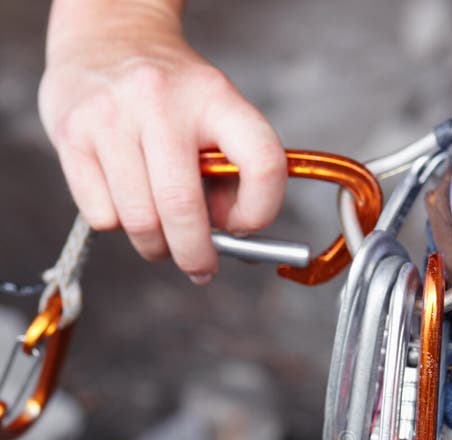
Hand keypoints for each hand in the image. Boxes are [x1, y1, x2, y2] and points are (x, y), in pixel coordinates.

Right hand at [39, 4, 287, 282]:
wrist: (105, 39)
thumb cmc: (171, 98)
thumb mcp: (213, 116)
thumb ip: (228, 177)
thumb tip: (232, 242)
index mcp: (214, 96)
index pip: (261, 162)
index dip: (260, 211)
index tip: (244, 228)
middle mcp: (160, 101)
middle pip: (183, 208)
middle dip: (196, 255)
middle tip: (201, 269)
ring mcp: (110, 116)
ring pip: (140, 222)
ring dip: (156, 247)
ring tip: (160, 237)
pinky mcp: (71, 134)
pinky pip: (102, 217)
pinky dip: (118, 225)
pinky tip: (123, 200)